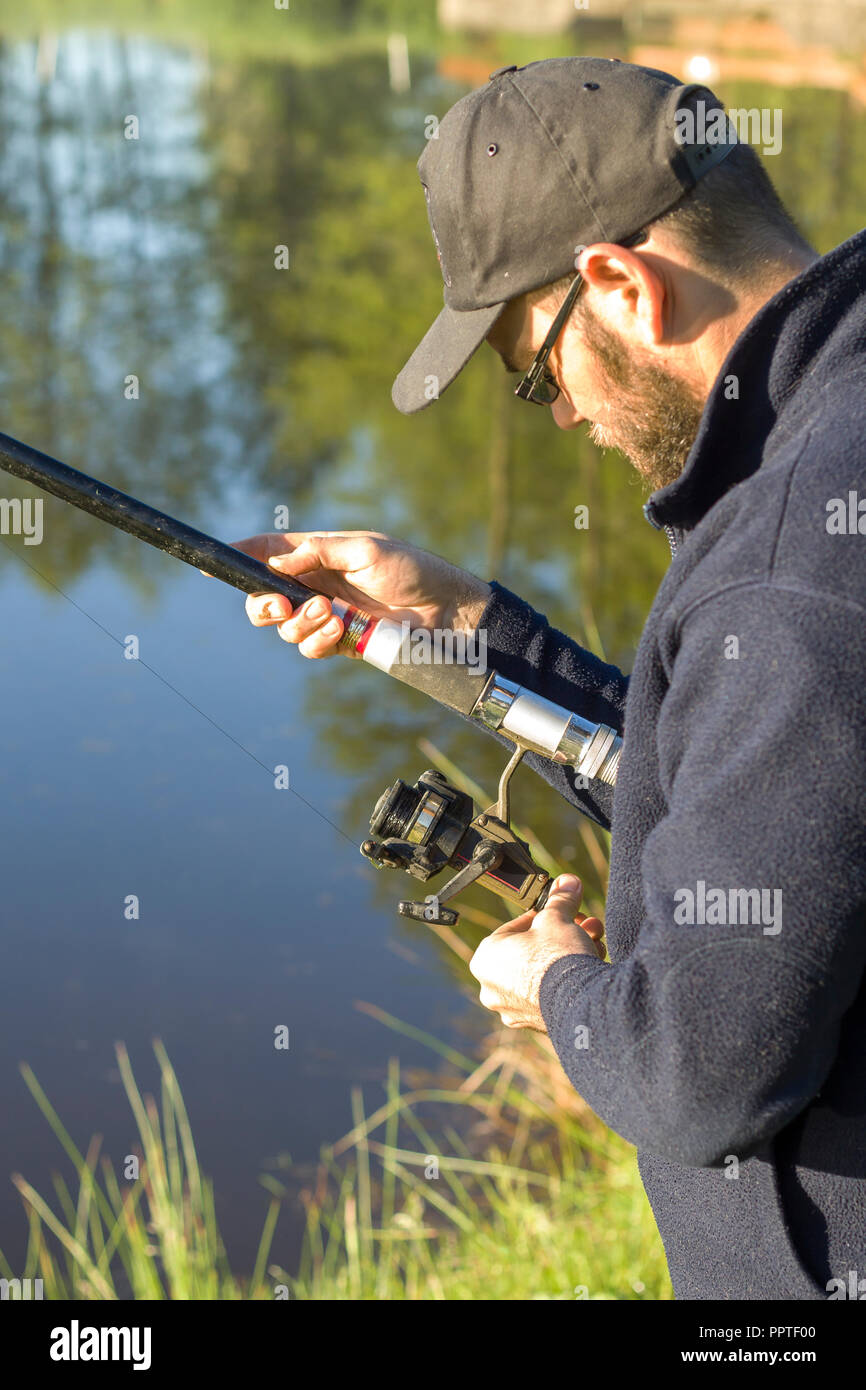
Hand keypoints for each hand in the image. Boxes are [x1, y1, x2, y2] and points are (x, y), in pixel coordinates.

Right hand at [229, 530, 490, 657]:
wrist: (444, 610)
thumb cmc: (410, 569)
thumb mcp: (364, 549)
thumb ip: (317, 552)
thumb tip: (275, 562)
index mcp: (317, 555)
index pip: (269, 552)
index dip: (241, 556)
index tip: (215, 564)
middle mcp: (315, 585)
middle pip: (264, 598)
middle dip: (262, 605)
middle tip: (280, 607)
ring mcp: (325, 615)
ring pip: (284, 628)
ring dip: (299, 623)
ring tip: (330, 614)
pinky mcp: (339, 642)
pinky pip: (309, 647)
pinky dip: (316, 641)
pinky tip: (339, 631)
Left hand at [469, 875, 604, 1031]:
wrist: (580, 1003)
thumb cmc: (557, 959)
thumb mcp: (557, 918)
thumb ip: (559, 899)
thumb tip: (567, 882)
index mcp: (486, 959)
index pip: (516, 927)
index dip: (543, 915)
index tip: (561, 911)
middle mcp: (493, 988)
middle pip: (532, 951)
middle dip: (562, 934)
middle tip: (583, 924)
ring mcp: (514, 1010)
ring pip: (544, 973)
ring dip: (570, 954)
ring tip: (595, 941)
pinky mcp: (537, 1023)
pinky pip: (552, 994)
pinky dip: (569, 980)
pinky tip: (592, 966)